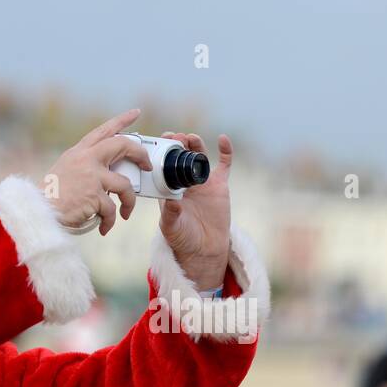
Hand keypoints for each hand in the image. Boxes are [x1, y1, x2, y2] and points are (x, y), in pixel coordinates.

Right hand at [46, 109, 152, 235]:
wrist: (39, 211)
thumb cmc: (52, 196)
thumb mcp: (66, 171)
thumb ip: (86, 167)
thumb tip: (110, 174)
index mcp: (79, 152)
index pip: (104, 130)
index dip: (122, 120)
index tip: (136, 113)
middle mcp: (86, 159)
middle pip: (122, 146)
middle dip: (140, 155)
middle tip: (146, 165)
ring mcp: (92, 176)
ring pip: (125, 184)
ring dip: (129, 201)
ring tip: (125, 212)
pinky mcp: (94, 196)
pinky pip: (112, 209)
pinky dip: (111, 221)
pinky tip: (105, 227)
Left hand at [158, 131, 232, 291]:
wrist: (204, 250)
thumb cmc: (183, 239)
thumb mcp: (171, 228)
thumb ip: (170, 215)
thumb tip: (172, 201)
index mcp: (168, 188)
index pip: (163, 164)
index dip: (162, 151)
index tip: (160, 143)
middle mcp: (184, 181)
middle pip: (180, 155)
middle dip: (177, 143)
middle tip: (175, 137)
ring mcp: (202, 181)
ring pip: (199, 156)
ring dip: (195, 144)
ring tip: (191, 138)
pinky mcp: (219, 185)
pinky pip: (224, 164)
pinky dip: (226, 151)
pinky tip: (223, 139)